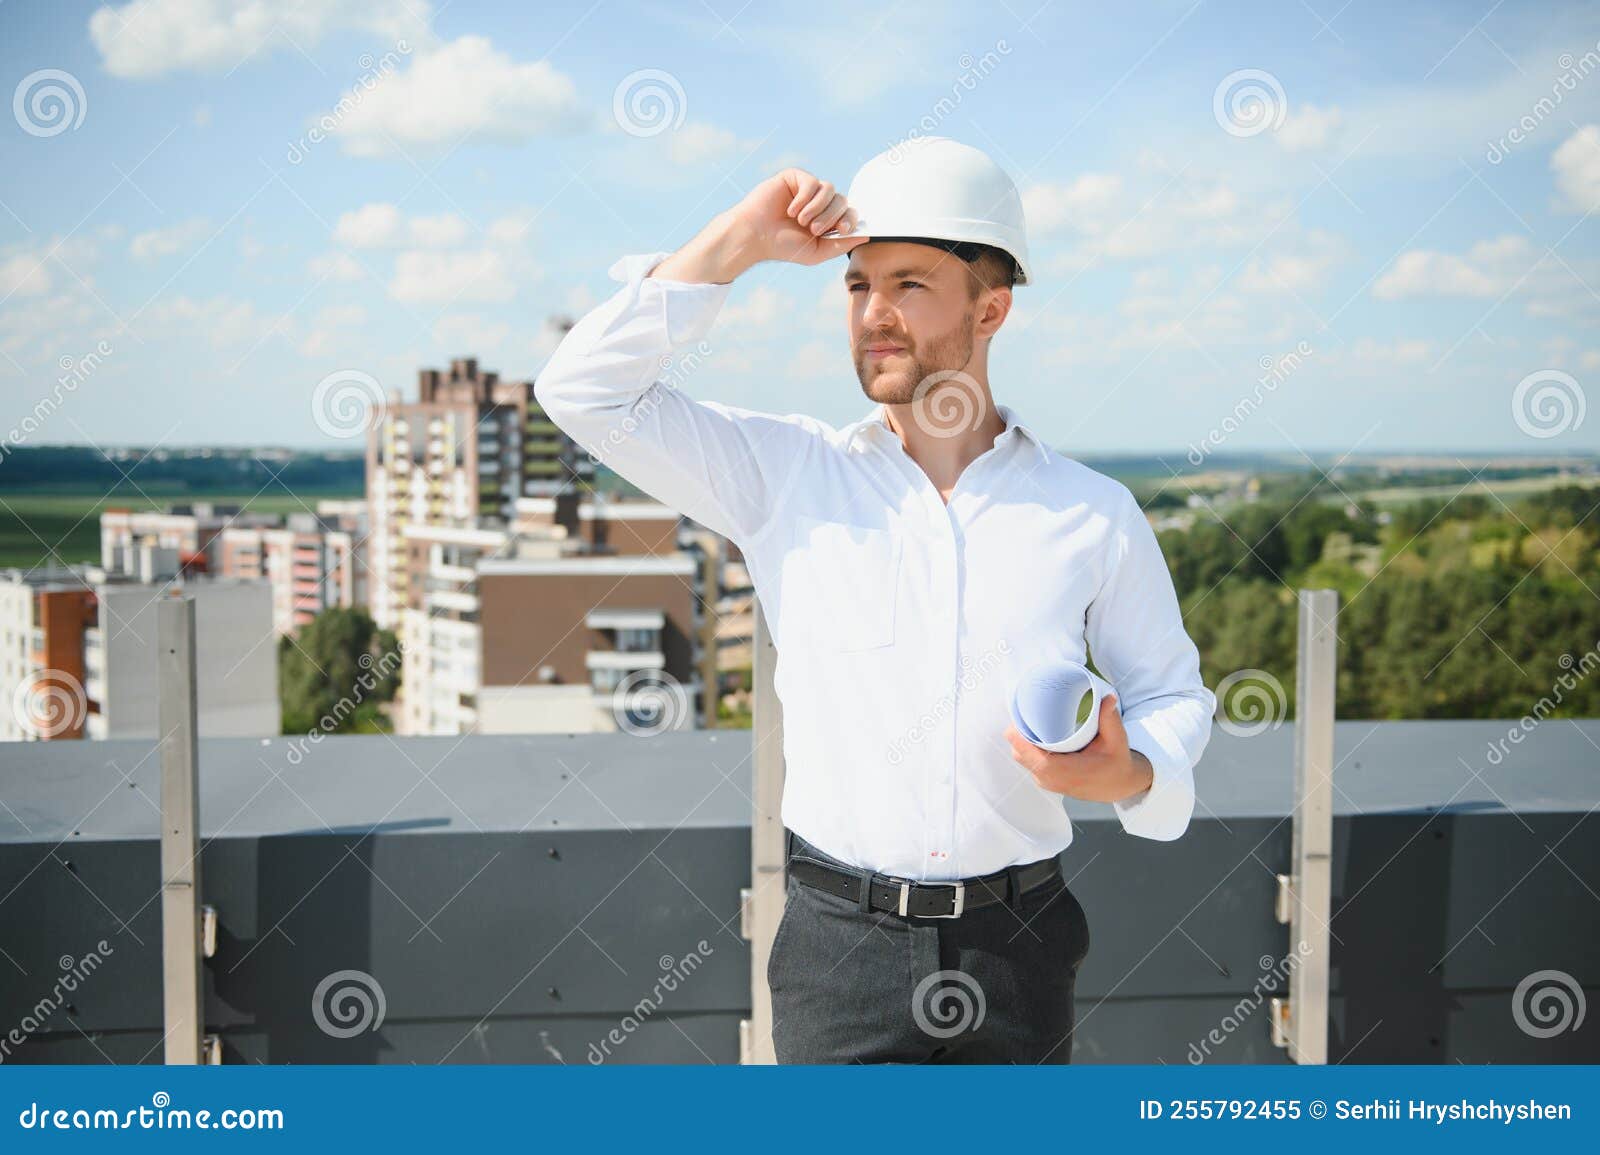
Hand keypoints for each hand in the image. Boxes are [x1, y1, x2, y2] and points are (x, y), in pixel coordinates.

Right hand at [727, 168, 869, 266]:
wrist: (755, 237)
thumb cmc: (783, 246)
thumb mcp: (817, 252)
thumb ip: (841, 244)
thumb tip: (866, 234)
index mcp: (826, 219)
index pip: (849, 212)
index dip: (850, 219)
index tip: (842, 229)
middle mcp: (819, 202)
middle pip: (842, 200)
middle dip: (831, 216)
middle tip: (814, 229)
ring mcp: (806, 189)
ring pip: (829, 189)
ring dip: (817, 208)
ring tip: (801, 221)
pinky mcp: (794, 178)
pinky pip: (811, 182)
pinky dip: (804, 198)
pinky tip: (791, 210)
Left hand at [1004, 694, 1155, 803]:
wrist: (1119, 786)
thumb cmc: (1117, 764)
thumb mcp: (1117, 741)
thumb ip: (1110, 719)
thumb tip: (1107, 697)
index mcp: (1064, 772)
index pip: (1028, 754)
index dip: (1018, 735)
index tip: (1021, 714)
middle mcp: (1050, 779)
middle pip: (1019, 752)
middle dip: (1020, 731)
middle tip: (1030, 710)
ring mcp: (1046, 781)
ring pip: (1021, 756)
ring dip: (1023, 739)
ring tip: (1032, 719)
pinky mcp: (1046, 780)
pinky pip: (1027, 760)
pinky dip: (1028, 746)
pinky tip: (1036, 732)